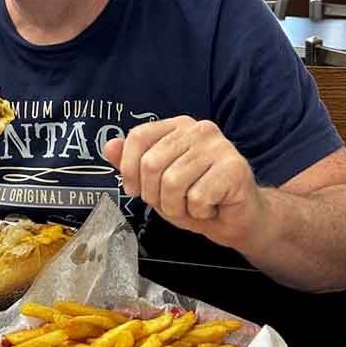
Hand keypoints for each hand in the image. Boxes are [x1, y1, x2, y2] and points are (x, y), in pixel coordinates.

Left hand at [103, 116, 266, 249]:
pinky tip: (211, 207)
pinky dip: (198, 212)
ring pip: (172, 183)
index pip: (139, 136)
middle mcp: (200, 129)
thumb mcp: (156, 183)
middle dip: (155, 195)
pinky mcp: (234, 168)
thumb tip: (108, 146)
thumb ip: (132, 164)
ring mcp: (220, 146)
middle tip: (173, 203)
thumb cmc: (196, 199)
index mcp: (178, 126)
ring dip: (177, 207)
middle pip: (152, 163)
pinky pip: (197, 197)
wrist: (237, 220)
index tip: (134, 190)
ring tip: (192, 206)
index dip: (128, 169)